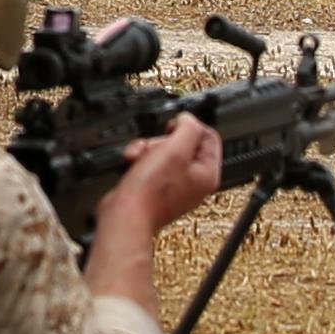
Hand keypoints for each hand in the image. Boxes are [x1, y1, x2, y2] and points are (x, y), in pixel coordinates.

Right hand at [75, 112, 220, 321]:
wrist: (125, 215)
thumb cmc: (151, 191)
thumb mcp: (175, 148)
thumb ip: (188, 127)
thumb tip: (187, 119)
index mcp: (207, 173)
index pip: (209, 137)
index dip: (189, 126)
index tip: (174, 125)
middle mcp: (194, 181)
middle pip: (183, 143)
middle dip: (163, 140)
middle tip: (154, 146)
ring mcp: (175, 186)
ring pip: (164, 151)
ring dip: (148, 148)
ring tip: (138, 156)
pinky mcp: (156, 189)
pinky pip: (151, 163)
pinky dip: (141, 159)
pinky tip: (133, 163)